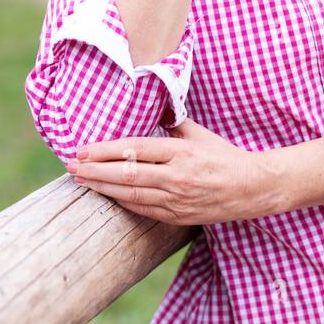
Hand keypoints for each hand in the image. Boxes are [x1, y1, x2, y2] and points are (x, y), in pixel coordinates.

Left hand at [63, 119, 277, 225]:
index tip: (82, 150)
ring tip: (81, 180)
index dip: (104, 150)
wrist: (252, 188)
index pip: (134, 149)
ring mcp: (177, 200)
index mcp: (181, 151)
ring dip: (102, 188)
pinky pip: (143, 210)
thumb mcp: (199, 133)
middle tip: (71, 166)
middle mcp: (177, 177)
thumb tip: (149, 106)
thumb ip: (172, 121)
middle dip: (95, 170)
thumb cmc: (224, 156)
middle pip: (127, 173)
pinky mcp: (178, 217)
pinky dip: (122, 202)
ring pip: (131, 195)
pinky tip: (107, 194)